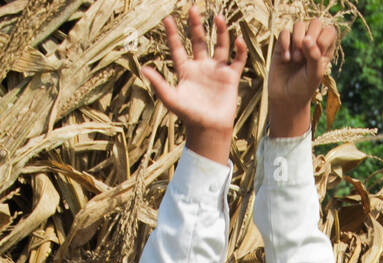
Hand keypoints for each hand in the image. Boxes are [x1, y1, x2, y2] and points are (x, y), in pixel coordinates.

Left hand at [140, 6, 245, 164]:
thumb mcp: (171, 99)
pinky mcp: (231, 77)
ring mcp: (217, 70)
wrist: (209, 130)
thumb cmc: (188, 116)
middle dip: (195, 25)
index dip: (173, 34)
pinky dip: (239, 50)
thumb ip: (158, 83)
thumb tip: (143, 68)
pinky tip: (238, 40)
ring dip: (220, 32)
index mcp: (185, 71)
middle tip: (193, 8)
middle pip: (198, 40)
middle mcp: (201, 67)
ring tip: (218, 17)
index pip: (178, 48)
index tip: (168, 19)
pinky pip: (237, 60)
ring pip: (220, 45)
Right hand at [267, 19, 337, 138]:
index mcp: (324, 49)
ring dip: (297, 40)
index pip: (329, 30)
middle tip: (304, 58)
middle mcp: (311, 42)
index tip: (318, 54)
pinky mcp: (282, 44)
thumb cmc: (304, 88)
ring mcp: (296, 42)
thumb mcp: (315, 74)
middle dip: (309, 38)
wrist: (285, 98)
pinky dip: (285, 44)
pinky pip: (284, 32)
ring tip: (296, 58)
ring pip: (299, 24)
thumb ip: (315, 56)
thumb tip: (307, 38)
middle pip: (314, 23)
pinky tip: (285, 59)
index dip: (324, 38)